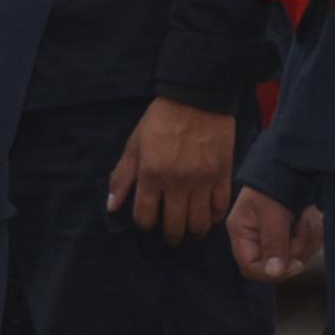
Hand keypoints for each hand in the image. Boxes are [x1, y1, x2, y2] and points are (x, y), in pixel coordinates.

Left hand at [109, 97, 240, 244]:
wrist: (197, 98)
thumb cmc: (161, 120)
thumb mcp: (134, 144)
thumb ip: (122, 177)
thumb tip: (112, 207)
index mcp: (151, 174)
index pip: (145, 217)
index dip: (144, 224)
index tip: (147, 220)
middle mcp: (177, 182)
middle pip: (174, 226)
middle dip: (169, 236)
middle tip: (169, 234)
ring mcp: (202, 180)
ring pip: (199, 223)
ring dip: (192, 232)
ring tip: (189, 229)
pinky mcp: (223, 175)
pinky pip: (220, 208)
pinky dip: (213, 217)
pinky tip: (207, 216)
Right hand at [226, 184, 321, 285]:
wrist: (292, 157)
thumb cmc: (275, 179)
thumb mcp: (273, 211)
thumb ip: (273, 242)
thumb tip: (274, 273)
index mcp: (242, 232)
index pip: (251, 267)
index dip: (272, 271)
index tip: (295, 262)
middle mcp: (256, 236)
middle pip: (277, 264)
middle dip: (297, 249)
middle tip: (307, 224)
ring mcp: (275, 234)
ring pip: (294, 256)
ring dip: (309, 239)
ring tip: (310, 214)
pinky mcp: (291, 230)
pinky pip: (305, 245)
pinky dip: (313, 233)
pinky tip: (313, 215)